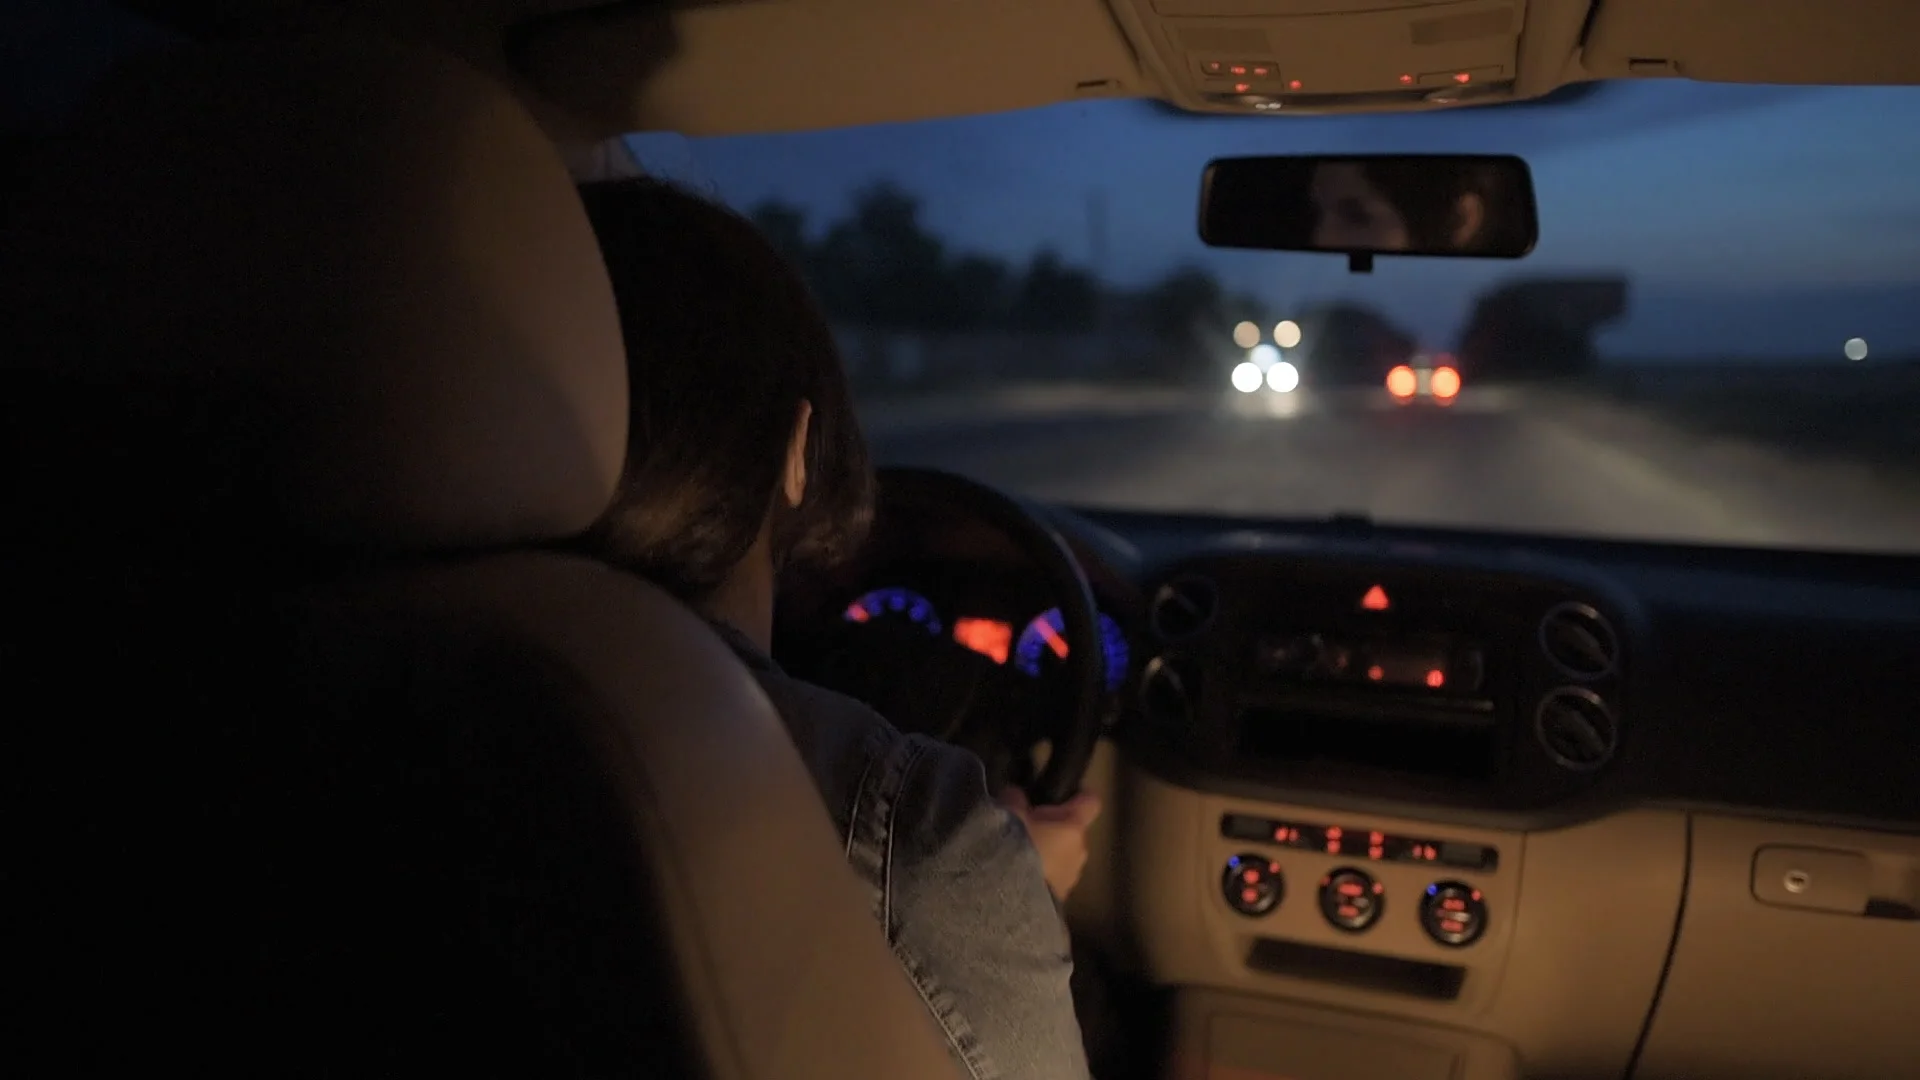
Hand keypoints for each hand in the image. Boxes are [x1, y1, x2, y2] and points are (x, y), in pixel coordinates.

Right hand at [998, 786, 1101, 901]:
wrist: (1009, 901)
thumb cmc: (1015, 850)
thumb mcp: (1009, 814)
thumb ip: (1016, 799)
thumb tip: (1018, 794)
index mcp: (1073, 827)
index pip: (1090, 801)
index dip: (1077, 795)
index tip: (1060, 795)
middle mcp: (1081, 850)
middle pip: (1073, 831)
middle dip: (1055, 829)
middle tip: (1027, 829)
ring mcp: (1073, 877)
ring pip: (1065, 856)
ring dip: (1049, 854)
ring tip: (1020, 857)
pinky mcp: (1061, 898)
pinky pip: (1055, 876)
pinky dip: (1043, 874)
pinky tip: (1020, 878)